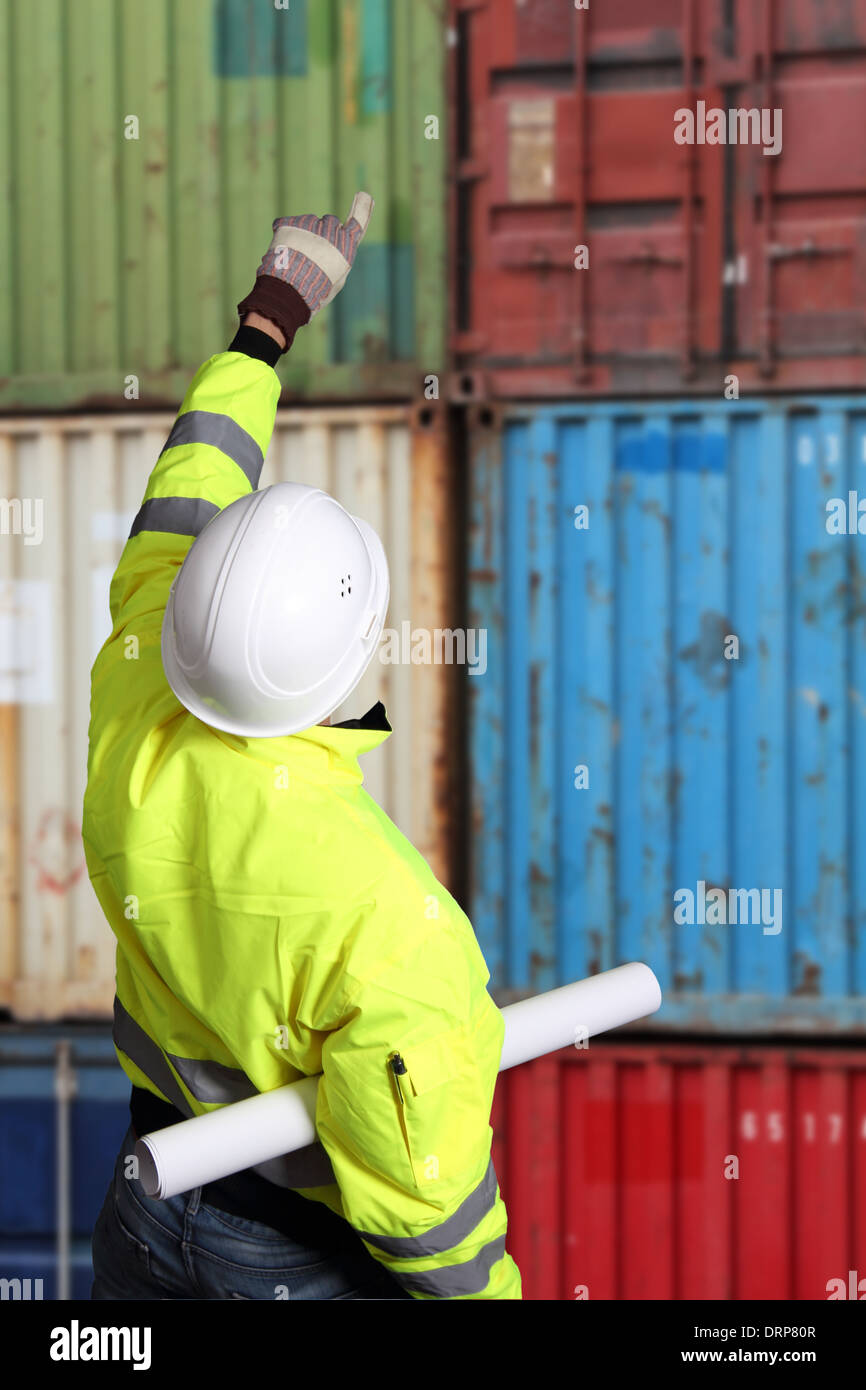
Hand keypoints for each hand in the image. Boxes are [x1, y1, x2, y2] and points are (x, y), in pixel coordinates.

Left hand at [255, 193, 373, 316]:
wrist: (288, 292)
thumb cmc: (317, 291)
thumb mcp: (337, 279)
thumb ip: (339, 256)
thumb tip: (334, 238)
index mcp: (346, 245)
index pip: (358, 222)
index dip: (363, 208)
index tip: (364, 196)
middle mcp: (330, 230)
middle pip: (330, 222)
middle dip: (324, 233)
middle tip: (313, 254)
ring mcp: (309, 224)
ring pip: (308, 223)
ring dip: (304, 235)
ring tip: (297, 259)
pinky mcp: (289, 223)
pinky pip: (287, 223)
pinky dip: (285, 234)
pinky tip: (284, 252)